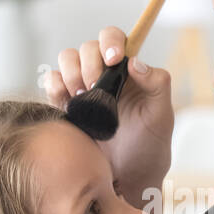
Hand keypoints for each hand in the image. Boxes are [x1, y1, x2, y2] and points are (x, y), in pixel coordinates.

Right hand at [42, 26, 173, 195]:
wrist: (128, 175)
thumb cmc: (150, 143)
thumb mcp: (162, 115)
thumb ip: (157, 85)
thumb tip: (135, 62)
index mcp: (127, 69)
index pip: (114, 38)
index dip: (110, 40)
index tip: (113, 58)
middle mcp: (103, 73)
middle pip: (86, 47)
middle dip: (88, 63)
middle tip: (95, 88)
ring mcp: (82, 87)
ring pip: (66, 59)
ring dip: (71, 72)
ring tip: (82, 96)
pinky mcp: (65, 104)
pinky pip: (51, 82)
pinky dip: (55, 86)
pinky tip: (68, 103)